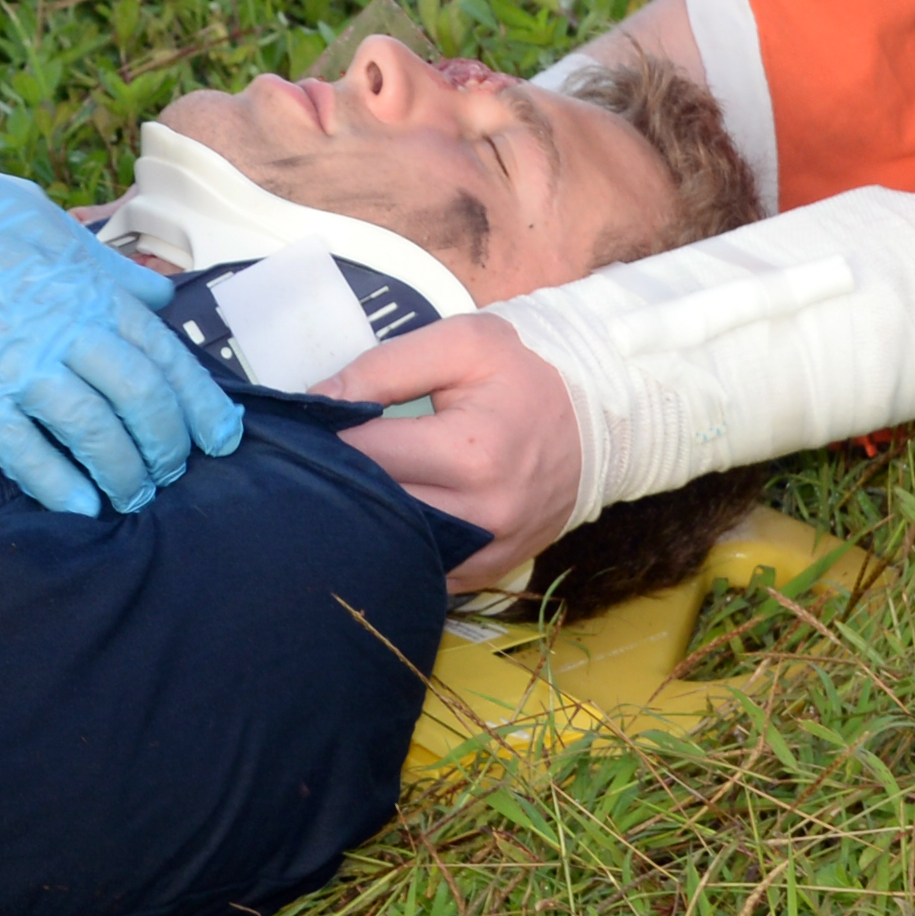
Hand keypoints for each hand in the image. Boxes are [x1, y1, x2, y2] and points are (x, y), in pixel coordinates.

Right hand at [0, 83, 245, 514]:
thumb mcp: (44, 219)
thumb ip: (103, 265)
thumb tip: (152, 296)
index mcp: (89, 287)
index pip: (167, 357)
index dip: (202, 406)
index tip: (221, 439)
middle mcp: (66, 330)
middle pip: (142, 402)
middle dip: (167, 448)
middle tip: (168, 474)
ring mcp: (16, 366)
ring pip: (95, 434)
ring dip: (122, 474)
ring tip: (129, 497)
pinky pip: (25, 454)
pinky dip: (59, 486)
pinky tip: (78, 508)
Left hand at [322, 316, 581, 588]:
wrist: (597, 421)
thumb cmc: (523, 374)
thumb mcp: (462, 344)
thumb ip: (384, 366)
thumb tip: (318, 401)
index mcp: (474, 452)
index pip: (368, 453)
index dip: (332, 435)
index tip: (317, 423)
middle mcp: (483, 514)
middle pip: (377, 505)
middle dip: (341, 478)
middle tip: (323, 455)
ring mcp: (489, 551)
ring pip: (395, 545)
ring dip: (366, 517)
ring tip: (350, 484)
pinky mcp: (490, 572)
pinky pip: (425, 571)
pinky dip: (400, 546)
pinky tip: (387, 516)